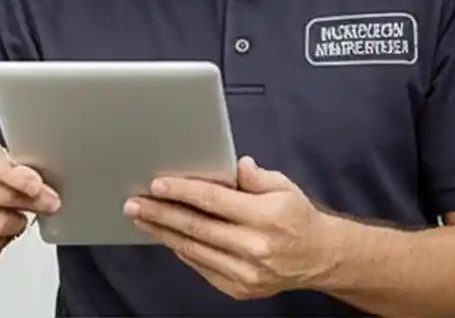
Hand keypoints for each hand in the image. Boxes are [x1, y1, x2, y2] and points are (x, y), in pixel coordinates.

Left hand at [125, 156, 337, 299]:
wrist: (319, 257)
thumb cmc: (297, 218)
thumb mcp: (284, 187)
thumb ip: (256, 177)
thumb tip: (234, 165)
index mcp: (266, 217)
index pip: (214, 201)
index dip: (183, 191)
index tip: (158, 184)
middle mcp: (255, 247)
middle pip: (196, 227)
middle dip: (161, 214)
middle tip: (135, 204)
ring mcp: (246, 272)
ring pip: (194, 250)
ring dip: (164, 233)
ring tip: (143, 219)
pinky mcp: (239, 288)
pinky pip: (202, 268)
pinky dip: (182, 251)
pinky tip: (168, 237)